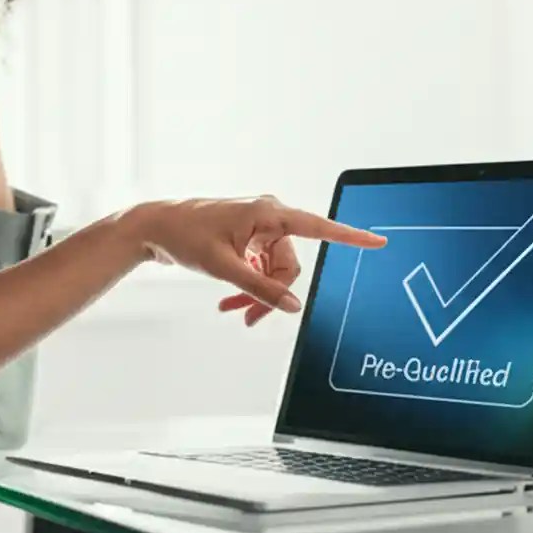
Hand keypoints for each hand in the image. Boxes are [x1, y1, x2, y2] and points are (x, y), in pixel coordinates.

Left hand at [125, 196, 386, 325]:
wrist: (154, 228)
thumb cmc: (184, 236)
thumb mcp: (224, 267)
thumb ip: (260, 288)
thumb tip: (292, 307)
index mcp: (268, 213)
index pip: (318, 227)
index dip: (350, 237)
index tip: (378, 241)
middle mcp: (268, 216)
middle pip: (290, 265)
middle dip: (272, 294)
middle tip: (249, 320)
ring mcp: (258, 228)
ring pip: (274, 271)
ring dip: (256, 294)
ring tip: (232, 311)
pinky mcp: (248, 238)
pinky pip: (260, 268)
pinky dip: (247, 286)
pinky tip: (228, 301)